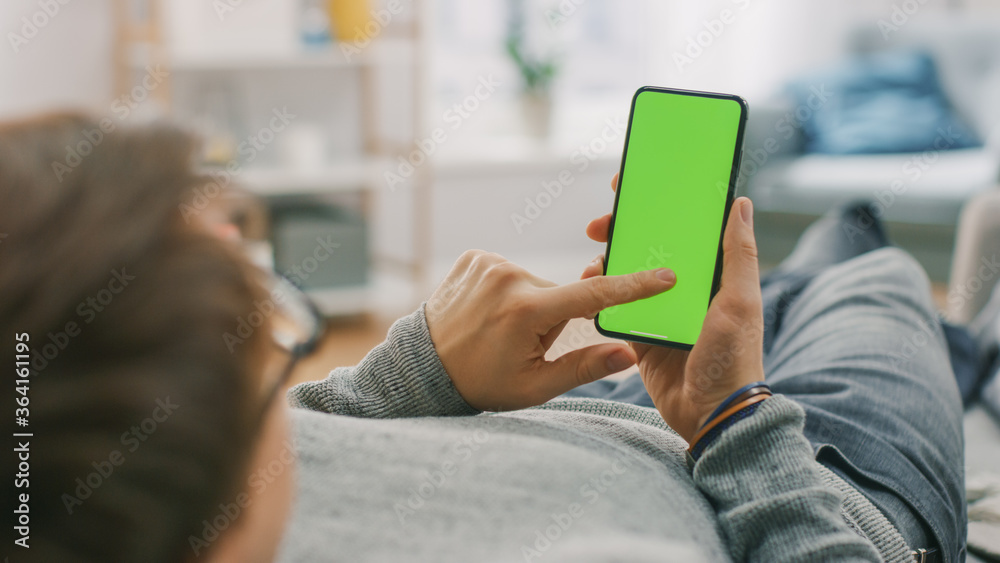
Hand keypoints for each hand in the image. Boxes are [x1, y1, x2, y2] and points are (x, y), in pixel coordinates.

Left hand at [425, 249, 676, 411]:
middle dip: (553, 318)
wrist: (425, 368)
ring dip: (530, 304)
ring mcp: (488, 263)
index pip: (594, 295)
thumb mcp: (535, 386)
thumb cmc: (482, 382)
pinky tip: (487, 312)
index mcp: (526, 311)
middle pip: (560, 294)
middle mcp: (508, 278)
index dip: (634, 286)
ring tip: (499, 330)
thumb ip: (584, 367)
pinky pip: (511, 272)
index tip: (666, 274)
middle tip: (521, 345)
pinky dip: (509, 291)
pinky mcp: (475, 256)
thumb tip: (630, 354)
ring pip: (536, 283)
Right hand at [582, 175, 764, 441]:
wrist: (711, 414)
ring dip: (605, 261)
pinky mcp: (640, 334)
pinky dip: (599, 295)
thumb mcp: (741, 302)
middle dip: (621, 229)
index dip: (660, 204)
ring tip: (590, 261)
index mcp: (711, 274)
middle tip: (597, 224)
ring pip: (626, 273)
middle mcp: (684, 287)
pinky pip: (615, 307)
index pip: (683, 228)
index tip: (633, 186)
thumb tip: (739, 203)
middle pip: (648, 245)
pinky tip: (588, 287)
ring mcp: (659, 310)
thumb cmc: (734, 358)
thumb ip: (739, 254)